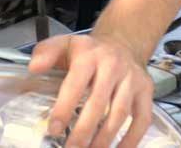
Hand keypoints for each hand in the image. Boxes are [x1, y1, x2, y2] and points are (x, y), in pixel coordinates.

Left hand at [28, 32, 154, 147]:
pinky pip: (142, 119)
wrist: (123, 42)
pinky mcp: (146, 91)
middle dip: (83, 131)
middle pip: (98, 103)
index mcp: (89, 55)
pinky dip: (131, 140)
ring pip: (119, 113)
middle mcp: (113, 66)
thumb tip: (33, 68)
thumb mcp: (64, 44)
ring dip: (104, 139)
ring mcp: (132, 79)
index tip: (54, 130)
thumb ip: (46, 52)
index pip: (76, 84)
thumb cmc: (88, 51)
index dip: (64, 108)